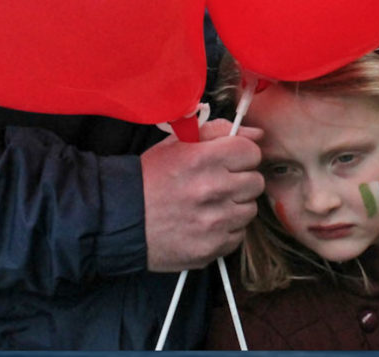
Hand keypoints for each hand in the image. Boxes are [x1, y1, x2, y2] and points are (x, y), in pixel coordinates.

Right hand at [142, 119, 263, 270]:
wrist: (121, 219)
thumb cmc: (150, 177)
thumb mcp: (178, 143)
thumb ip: (218, 131)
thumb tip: (257, 134)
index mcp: (204, 158)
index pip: (252, 152)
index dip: (240, 155)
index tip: (227, 161)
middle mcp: (213, 189)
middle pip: (256, 181)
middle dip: (239, 180)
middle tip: (216, 183)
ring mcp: (214, 222)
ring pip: (250, 209)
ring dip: (234, 206)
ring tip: (208, 205)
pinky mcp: (212, 247)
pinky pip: (238, 235)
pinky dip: (225, 230)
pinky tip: (204, 223)